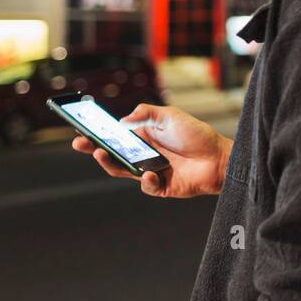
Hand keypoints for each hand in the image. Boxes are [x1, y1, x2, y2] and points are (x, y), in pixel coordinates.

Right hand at [71, 103, 229, 197]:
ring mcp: (151, 171)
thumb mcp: (170, 116)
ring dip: (109, 163)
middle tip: (80, 143)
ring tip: (101, 153)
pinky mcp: (161, 187)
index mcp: (144, 137)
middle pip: (113, 154)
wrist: (220, 157)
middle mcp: (144, 155)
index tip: (81, 130)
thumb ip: (147, 113)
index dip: (98, 135)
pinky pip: (147, 186)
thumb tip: (122, 120)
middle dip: (94, 148)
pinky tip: (149, 173)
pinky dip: (145, 180)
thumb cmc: (196, 135)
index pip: (115, 137)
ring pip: (123, 171)